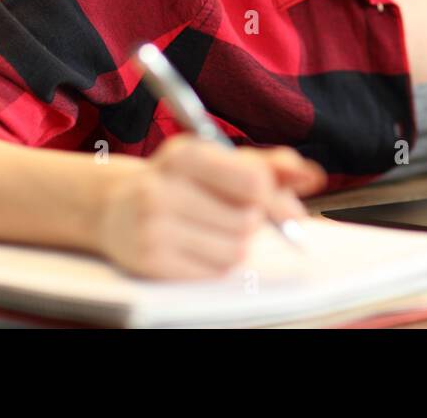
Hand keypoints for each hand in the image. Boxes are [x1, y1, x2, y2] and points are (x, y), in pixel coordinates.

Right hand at [95, 135, 326, 278]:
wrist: (113, 206)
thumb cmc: (178, 179)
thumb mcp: (217, 159)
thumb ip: (268, 164)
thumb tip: (313, 176)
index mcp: (183, 154)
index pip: (253, 181)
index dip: (276, 196)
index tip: (283, 204)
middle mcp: (162, 189)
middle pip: (248, 220)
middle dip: (253, 219)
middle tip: (236, 212)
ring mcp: (152, 228)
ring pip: (236, 250)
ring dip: (237, 242)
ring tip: (214, 227)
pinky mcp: (150, 262)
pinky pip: (214, 272)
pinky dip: (218, 261)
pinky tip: (198, 244)